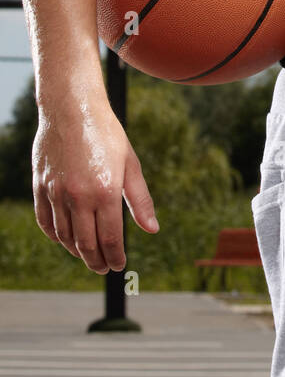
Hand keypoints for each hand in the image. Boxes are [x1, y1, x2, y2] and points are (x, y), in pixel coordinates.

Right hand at [32, 100, 158, 273]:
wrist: (72, 108)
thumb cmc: (106, 134)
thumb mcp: (130, 164)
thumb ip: (140, 200)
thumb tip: (152, 229)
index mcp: (105, 191)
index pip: (110, 239)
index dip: (115, 257)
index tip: (119, 266)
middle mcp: (78, 196)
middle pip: (86, 244)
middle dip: (96, 261)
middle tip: (104, 268)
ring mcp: (56, 193)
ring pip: (64, 236)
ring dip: (77, 251)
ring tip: (87, 255)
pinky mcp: (40, 187)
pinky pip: (45, 222)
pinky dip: (55, 236)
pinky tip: (65, 240)